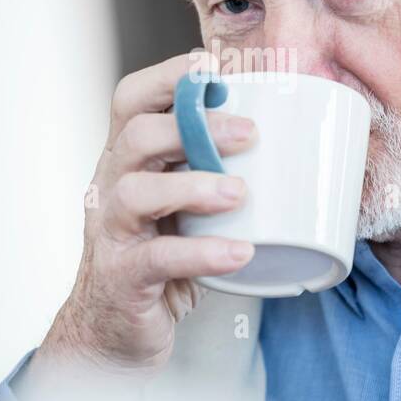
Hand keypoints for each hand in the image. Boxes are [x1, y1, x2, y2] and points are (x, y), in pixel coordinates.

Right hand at [36, 53, 255, 376]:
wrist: (115, 334)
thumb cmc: (161, 258)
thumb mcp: (182, 204)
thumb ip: (213, 168)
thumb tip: (291, 136)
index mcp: (126, 158)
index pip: (130, 99)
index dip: (168, 76)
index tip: (214, 66)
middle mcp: (109, 185)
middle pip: (135, 134)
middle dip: (194, 125)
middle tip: (250, 134)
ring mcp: (110, 231)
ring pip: (137, 191)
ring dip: (193, 185)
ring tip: (240, 193)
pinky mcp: (121, 277)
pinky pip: (157, 258)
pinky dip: (202, 252)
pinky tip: (240, 252)